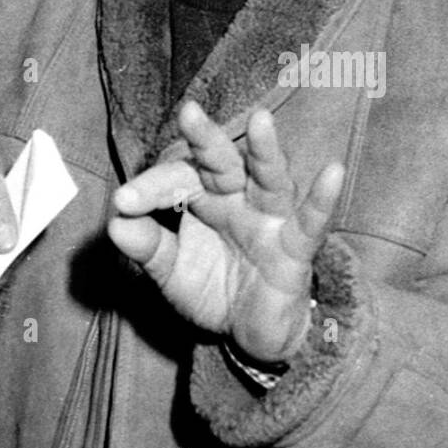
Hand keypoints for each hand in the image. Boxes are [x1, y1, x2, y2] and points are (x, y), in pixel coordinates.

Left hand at [107, 100, 343, 362]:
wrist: (251, 334)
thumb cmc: (213, 289)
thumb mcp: (171, 272)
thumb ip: (147, 247)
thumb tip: (114, 224)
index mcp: (203, 197)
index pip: (176, 180)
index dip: (150, 188)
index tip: (123, 201)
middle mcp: (238, 198)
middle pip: (223, 162)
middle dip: (207, 139)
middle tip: (189, 113)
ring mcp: (271, 219)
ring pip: (269, 178)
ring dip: (266, 151)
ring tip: (260, 122)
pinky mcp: (297, 248)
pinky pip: (311, 221)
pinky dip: (323, 199)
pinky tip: (333, 172)